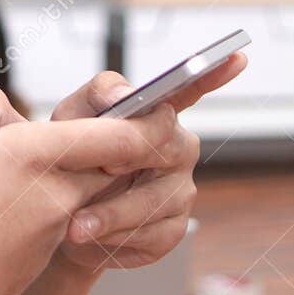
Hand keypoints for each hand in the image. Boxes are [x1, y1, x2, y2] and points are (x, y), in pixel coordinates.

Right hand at [0, 83, 173, 294]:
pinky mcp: (45, 256)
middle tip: (109, 125)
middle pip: (117, 164)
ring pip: (92, 191)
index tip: (156, 106)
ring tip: (32, 166)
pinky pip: (67, 218)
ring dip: (85, 174)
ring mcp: (54, 231)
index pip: (120, 136)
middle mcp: (55, 195)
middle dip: (123, 145)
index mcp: (31, 156)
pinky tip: (7, 207)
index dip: (147, 120)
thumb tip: (15, 111)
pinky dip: (56, 205)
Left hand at [48, 56, 244, 271]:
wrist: (56, 216)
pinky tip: (96, 237)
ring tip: (78, 225)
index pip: (191, 89)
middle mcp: (178, 149)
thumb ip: (97, 95)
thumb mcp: (71, 118)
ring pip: (156, 202)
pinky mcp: (172, 230)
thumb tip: (124, 95)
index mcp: (157, 116)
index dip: (215, 74)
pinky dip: (117, 239)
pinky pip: (152, 236)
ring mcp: (180, 191)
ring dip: (111, 215)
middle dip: (125, 162)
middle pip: (166, 148)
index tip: (238, 55)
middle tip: (97, 173)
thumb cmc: (69, 157)